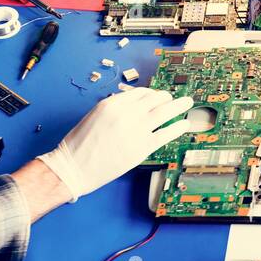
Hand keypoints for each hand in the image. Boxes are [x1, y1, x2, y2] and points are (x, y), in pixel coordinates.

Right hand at [37, 88, 194, 201]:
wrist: (73, 168)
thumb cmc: (79, 145)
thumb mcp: (94, 116)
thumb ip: (116, 109)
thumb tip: (136, 107)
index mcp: (112, 104)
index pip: (141, 92)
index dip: (152, 94)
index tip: (157, 97)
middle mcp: (126, 113)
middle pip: (155, 99)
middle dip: (167, 97)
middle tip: (173, 98)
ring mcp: (136, 130)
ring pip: (165, 112)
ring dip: (179, 105)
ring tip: (187, 103)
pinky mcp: (142, 148)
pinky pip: (166, 133)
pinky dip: (178, 127)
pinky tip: (185, 124)